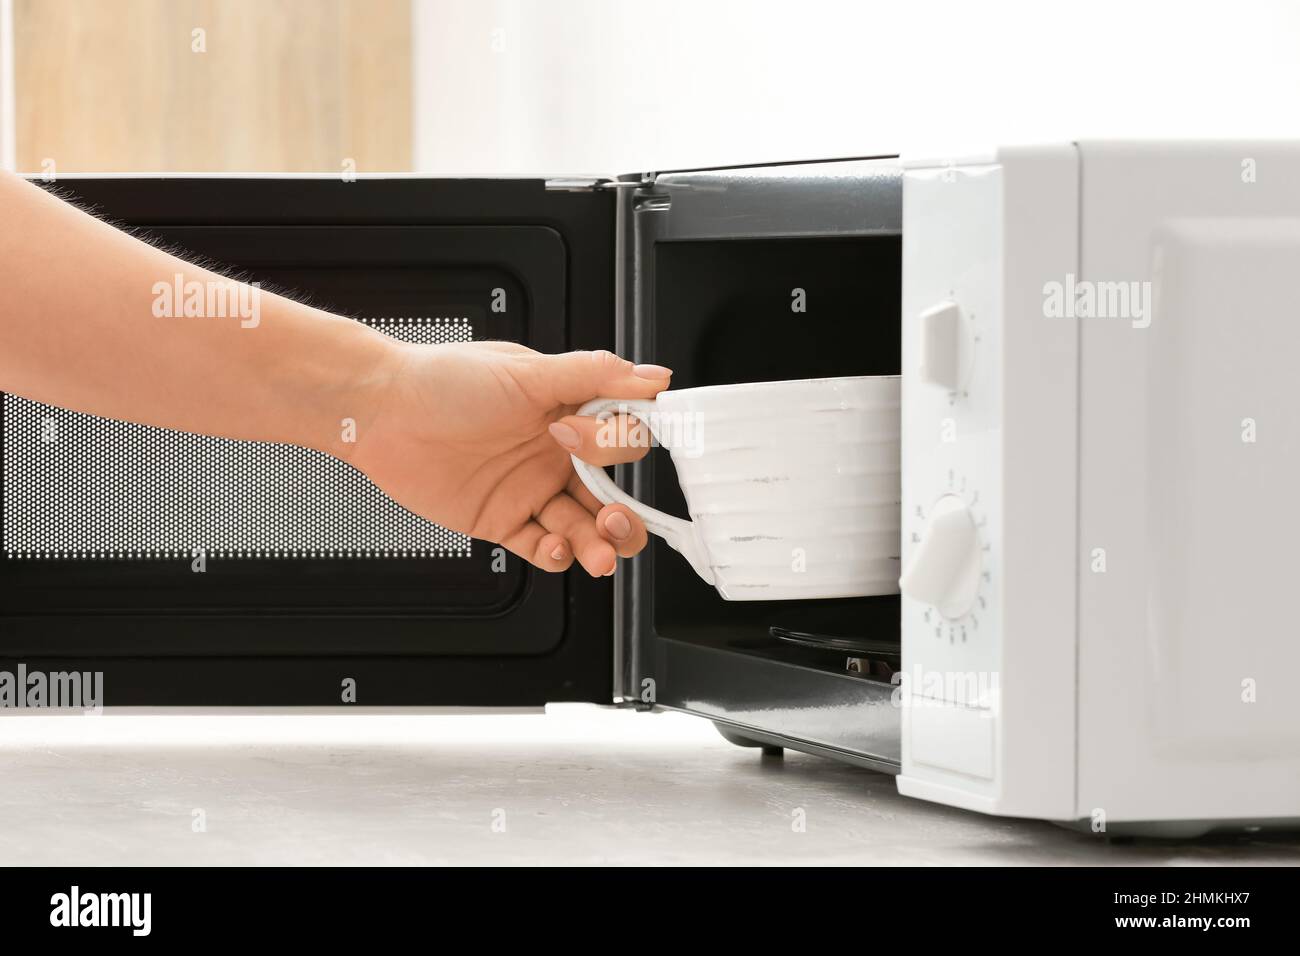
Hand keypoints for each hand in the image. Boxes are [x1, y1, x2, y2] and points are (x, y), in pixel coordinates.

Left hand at [344, 341, 670, 575]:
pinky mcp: (503, 521)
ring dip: (599, 544)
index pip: (622, 440)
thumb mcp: (527, 371)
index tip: (596, 441)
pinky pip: (542, 549)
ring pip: (583, 529)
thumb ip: (593, 376)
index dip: (619, 445)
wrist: (381, 412)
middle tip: (616, 518)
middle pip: (612, 496)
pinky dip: (556, 556)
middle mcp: (555, 455)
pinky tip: (556, 548)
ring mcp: (530, 490)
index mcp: (569, 413)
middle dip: (626, 516)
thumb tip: (653, 379)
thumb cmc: (444, 381)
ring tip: (598, 551)